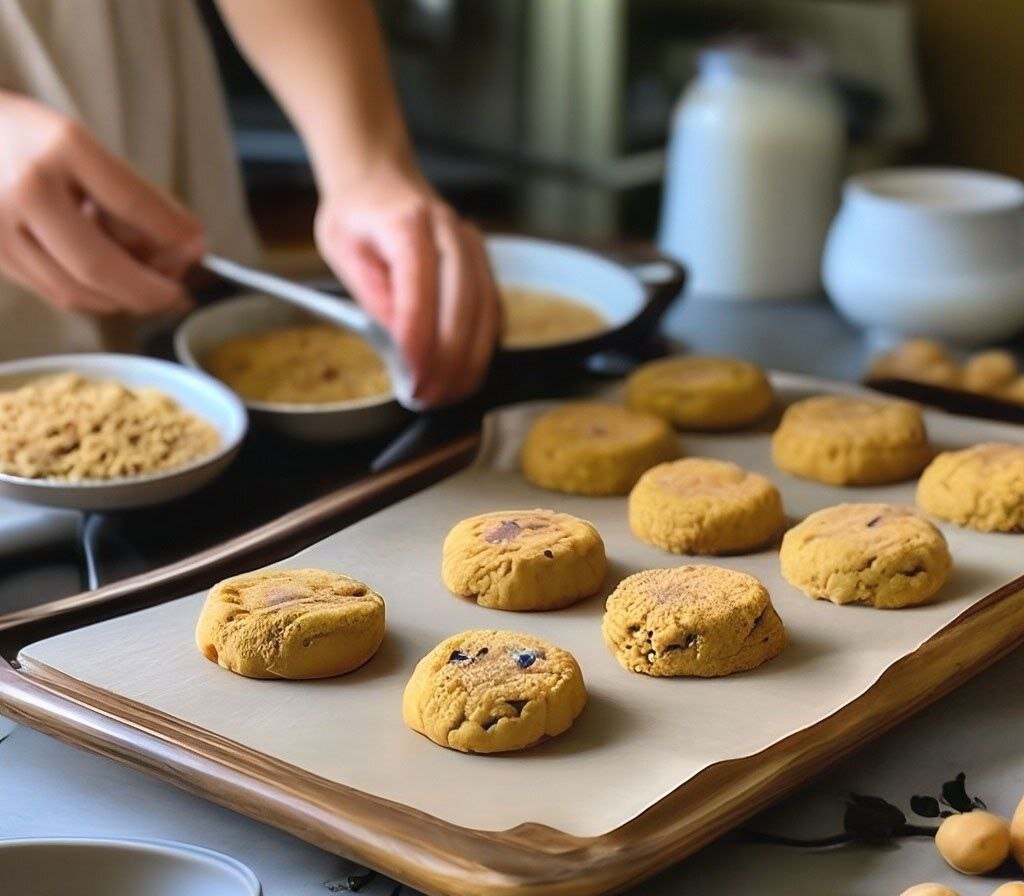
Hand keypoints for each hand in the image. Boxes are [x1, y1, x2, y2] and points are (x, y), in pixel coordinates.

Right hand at [0, 92, 203, 315]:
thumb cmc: (24, 136)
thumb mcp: (79, 143)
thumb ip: (129, 193)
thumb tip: (186, 243)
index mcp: (60, 148)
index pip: (131, 202)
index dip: (172, 233)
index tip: (199, 245)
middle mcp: (27, 189)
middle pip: (100, 264)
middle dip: (148, 291)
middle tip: (177, 294)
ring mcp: (0, 227)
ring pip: (76, 290)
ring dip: (122, 299)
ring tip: (147, 288)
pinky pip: (53, 292)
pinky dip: (92, 297)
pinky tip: (111, 286)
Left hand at [315, 171, 499, 407]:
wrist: (379, 177)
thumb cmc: (357, 216)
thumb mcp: (343, 253)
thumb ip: (373, 296)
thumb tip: (400, 344)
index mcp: (408, 223)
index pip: (420, 289)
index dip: (418, 339)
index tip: (412, 376)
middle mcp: (449, 231)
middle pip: (462, 305)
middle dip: (447, 360)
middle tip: (427, 397)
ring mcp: (473, 246)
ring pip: (485, 312)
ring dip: (469, 361)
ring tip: (446, 394)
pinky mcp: (483, 263)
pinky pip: (493, 310)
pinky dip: (483, 346)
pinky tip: (466, 372)